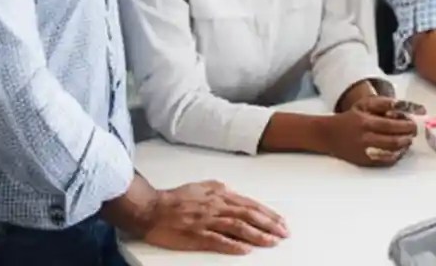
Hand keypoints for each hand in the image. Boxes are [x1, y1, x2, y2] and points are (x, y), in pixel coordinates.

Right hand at [142, 181, 287, 255]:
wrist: (151, 208)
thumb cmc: (175, 199)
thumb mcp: (202, 187)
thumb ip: (221, 190)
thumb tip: (235, 194)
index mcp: (219, 194)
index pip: (250, 204)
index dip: (268, 214)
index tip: (281, 222)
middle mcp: (216, 206)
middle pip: (249, 215)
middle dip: (269, 224)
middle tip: (284, 233)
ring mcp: (206, 220)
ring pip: (238, 227)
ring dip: (257, 235)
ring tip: (271, 242)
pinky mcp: (195, 234)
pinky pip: (217, 240)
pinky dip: (233, 245)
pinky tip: (245, 249)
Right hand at [324, 95, 419, 166]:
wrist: (328, 135)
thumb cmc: (349, 118)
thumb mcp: (363, 105)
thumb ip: (382, 103)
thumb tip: (399, 104)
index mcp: (365, 122)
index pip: (390, 125)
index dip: (405, 126)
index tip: (414, 124)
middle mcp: (364, 139)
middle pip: (393, 141)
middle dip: (407, 137)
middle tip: (414, 133)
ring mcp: (364, 152)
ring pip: (391, 153)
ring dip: (403, 147)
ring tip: (408, 140)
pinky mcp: (364, 162)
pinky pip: (384, 162)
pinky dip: (395, 156)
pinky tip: (399, 150)